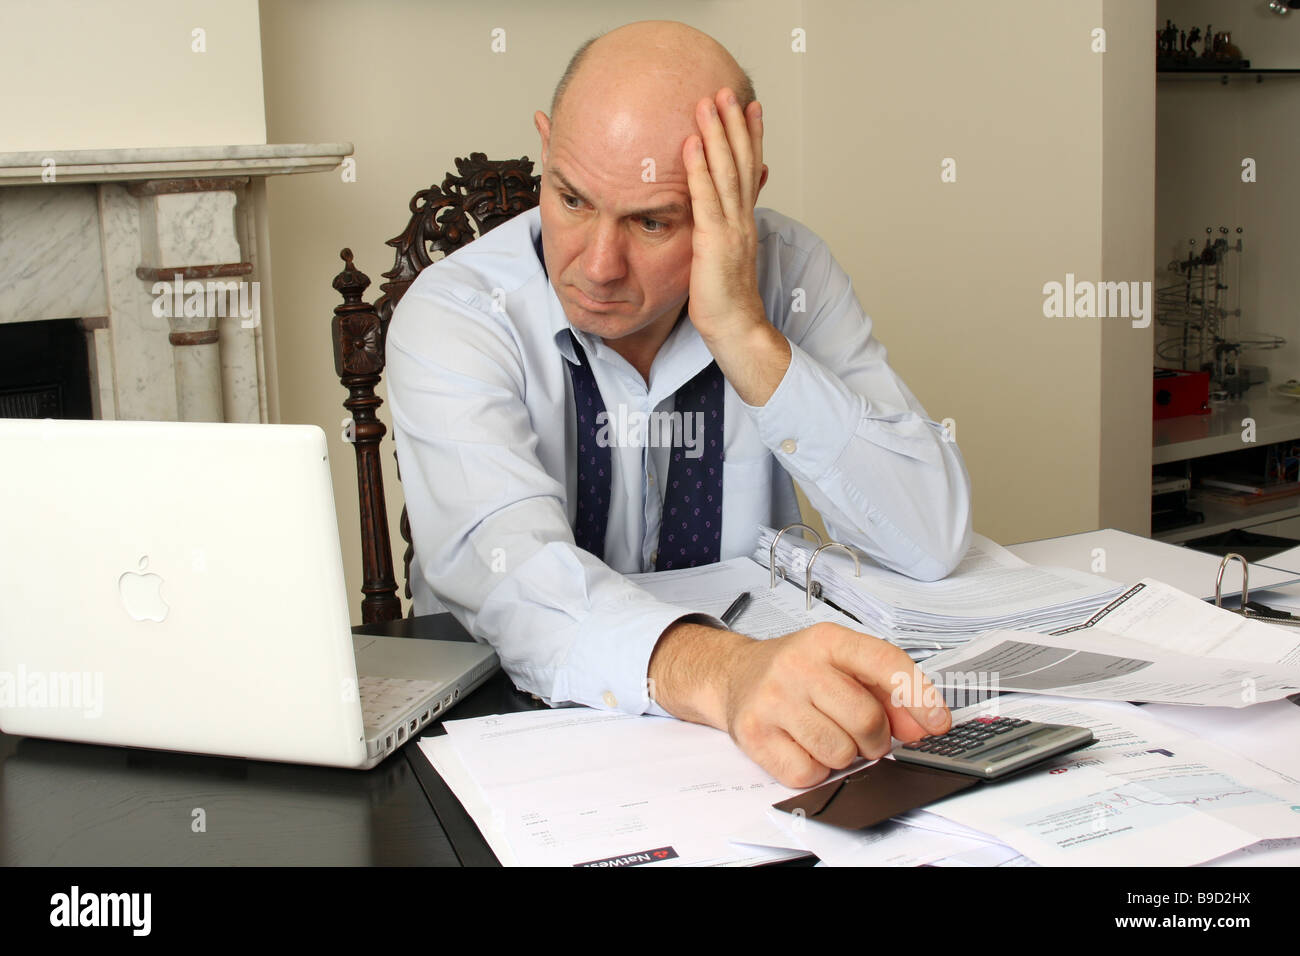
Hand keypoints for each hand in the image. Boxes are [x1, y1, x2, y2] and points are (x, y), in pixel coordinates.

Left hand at [681, 88, 767, 343]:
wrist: (736, 329)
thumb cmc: (725, 302)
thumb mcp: (724, 259)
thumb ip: (721, 233)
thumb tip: (716, 219)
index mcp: (744, 222)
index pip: (750, 170)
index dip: (750, 137)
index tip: (748, 108)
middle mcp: (742, 219)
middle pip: (742, 161)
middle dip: (734, 124)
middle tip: (727, 90)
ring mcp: (731, 229)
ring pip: (726, 172)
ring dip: (717, 135)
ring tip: (709, 103)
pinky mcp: (714, 242)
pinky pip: (706, 199)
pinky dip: (698, 170)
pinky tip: (690, 145)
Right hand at [723, 623, 951, 787]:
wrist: (735, 674)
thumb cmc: (795, 671)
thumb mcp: (841, 664)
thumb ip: (887, 691)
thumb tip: (924, 726)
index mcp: (828, 641)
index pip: (887, 663)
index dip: (920, 697)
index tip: (937, 723)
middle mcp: (798, 665)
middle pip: (866, 719)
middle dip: (875, 738)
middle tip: (864, 735)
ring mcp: (773, 700)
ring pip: (839, 752)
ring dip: (843, 754)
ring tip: (827, 735)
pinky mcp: (755, 734)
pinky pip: (808, 773)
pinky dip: (815, 769)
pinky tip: (803, 746)